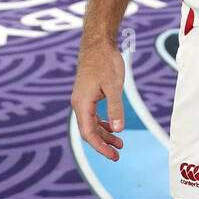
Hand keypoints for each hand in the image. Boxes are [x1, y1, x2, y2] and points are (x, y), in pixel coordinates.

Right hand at [71, 38, 125, 160]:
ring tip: (119, 143)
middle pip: (89, 131)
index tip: (112, 155)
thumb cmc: (105, 61)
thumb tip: (118, 129)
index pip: (88, 133)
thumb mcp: (114, 86)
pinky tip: (112, 127)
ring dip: (104, 134)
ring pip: (91, 123)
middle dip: (103, 144)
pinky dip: (102, 123)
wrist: (98, 43)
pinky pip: (93, 114)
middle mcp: (79, 103)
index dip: (100, 147)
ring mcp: (82, 99)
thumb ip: (115, 108)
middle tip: (118, 154)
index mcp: (82, 103)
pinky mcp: (87, 94)